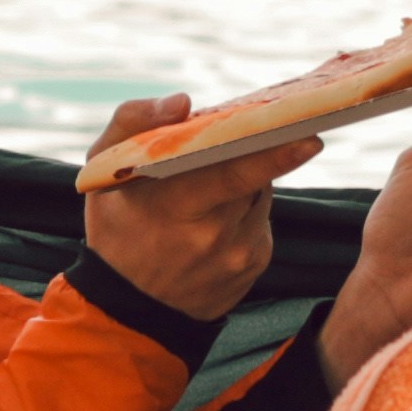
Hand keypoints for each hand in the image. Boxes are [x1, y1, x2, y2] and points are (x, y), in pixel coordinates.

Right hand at [77, 94, 317, 324]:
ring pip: (261, 196)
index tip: (308, 137)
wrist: (125, 307)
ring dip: (246, 183)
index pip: (235, 174)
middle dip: (254, 151)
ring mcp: (237, 257)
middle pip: (254, 176)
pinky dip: (246, 212)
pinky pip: (261, 222)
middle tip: (262, 132)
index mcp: (174, 206)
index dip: (275, 154)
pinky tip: (215, 222)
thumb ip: (132, 123)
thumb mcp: (103, 171)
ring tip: (208, 191)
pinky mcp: (253, 268)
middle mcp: (212, 237)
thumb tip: (183, 103)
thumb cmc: (116, 224)